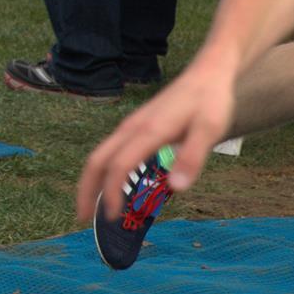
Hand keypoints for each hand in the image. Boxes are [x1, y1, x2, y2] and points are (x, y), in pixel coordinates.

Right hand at [75, 53, 237, 223]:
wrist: (207, 74)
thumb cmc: (211, 101)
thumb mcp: (210, 129)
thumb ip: (192, 157)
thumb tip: (176, 188)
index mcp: (147, 131)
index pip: (119, 166)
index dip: (111, 193)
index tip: (112, 218)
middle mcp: (132, 128)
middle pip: (96, 160)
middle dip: (85, 190)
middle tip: (82, 219)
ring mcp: (132, 126)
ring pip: (100, 155)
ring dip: (91, 182)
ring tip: (92, 208)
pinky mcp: (137, 127)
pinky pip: (111, 151)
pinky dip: (104, 172)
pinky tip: (113, 185)